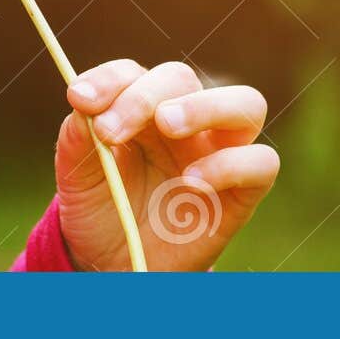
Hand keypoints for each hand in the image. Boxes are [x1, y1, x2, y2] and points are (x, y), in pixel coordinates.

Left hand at [51, 58, 279, 270]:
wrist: (116, 265)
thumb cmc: (102, 208)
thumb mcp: (77, 173)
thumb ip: (79, 134)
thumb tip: (83, 100)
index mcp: (141, 108)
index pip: (133, 73)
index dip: (109, 79)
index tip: (80, 100)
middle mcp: (184, 121)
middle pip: (182, 77)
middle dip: (144, 95)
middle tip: (111, 130)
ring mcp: (217, 152)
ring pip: (247, 103)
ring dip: (205, 107)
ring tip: (167, 124)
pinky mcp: (242, 192)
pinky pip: (262, 162)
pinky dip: (231, 164)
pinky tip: (192, 181)